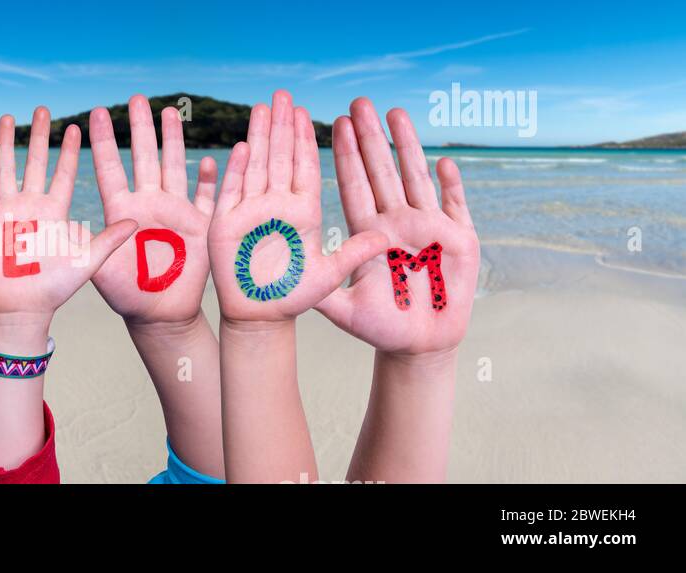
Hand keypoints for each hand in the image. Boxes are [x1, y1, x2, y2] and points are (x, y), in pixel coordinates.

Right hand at [0, 108, 136, 317]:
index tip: (75, 126)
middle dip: (38, 136)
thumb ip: (110, 239)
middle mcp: (30, 206)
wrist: (22, 309)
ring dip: (3, 143)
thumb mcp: (88, 260)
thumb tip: (137, 221)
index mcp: (54, 212)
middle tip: (42, 109)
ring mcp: (6, 211)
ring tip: (5, 118)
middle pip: (34, 163)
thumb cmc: (56, 289)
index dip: (68, 151)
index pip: (62, 173)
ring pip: (4, 168)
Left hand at [88, 95, 217, 325]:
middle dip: (141, 129)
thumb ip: (98, 245)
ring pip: (174, 167)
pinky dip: (212, 178)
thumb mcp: (102, 270)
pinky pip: (207, 197)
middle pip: (144, 158)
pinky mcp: (199, 224)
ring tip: (170, 112)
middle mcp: (148, 204)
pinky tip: (214, 158)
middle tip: (137, 97)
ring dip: (173, 140)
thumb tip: (88, 222)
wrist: (159, 315)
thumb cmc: (127, 295)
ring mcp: (175, 211)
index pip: (110, 170)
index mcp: (121, 211)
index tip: (96, 113)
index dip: (103, 142)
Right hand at [208, 90, 386, 324]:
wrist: (258, 318)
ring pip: (256, 166)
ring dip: (259, 136)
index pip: (306, 167)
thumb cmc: (292, 298)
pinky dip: (236, 171)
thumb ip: (354, 254)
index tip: (309, 112)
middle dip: (282, 126)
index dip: (307, 139)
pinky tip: (242, 147)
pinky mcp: (226, 224)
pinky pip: (231, 191)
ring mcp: (250, 212)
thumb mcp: (330, 277)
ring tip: (263, 107)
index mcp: (303, 213)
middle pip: (280, 158)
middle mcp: (276, 206)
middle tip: (284, 93)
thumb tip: (386, 236)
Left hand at [317, 98, 479, 354]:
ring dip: (407, 146)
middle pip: (382, 172)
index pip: (354, 186)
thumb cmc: (379, 327)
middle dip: (371, 138)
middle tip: (359, 102)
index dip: (346, 156)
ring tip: (397, 113)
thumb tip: (288, 277)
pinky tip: (445, 162)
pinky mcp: (460, 241)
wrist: (418, 345)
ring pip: (416, 178)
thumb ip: (322, 292)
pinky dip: (452, 186)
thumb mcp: (344, 310)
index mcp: (368, 232)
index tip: (334, 123)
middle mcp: (397, 223)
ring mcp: (429, 228)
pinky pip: (456, 207)